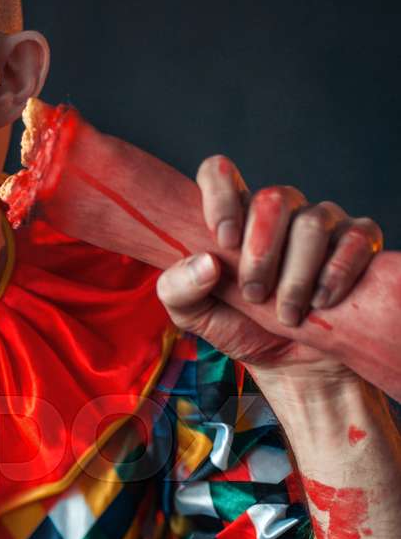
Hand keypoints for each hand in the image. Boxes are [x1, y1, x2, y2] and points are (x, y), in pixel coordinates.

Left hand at [156, 155, 382, 383]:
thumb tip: (207, 262)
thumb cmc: (239, 328)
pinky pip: (356, 238)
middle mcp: (280, 211)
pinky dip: (337, 273)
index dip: (221, 196)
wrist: (287, 364)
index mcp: (234, 216)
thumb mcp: (194, 316)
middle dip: (261, 253)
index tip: (224, 240)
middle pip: (273, 199)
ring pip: (312, 223)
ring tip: (286, 313)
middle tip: (254, 294)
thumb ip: (178, 289)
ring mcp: (322, 223)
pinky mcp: (359, 241)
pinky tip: (322, 302)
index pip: (220, 173)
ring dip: (296, 276)